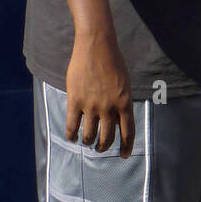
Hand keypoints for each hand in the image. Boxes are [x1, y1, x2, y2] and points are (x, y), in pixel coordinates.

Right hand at [65, 31, 135, 157]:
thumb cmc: (113, 62)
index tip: (124, 155)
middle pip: (107, 137)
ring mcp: (91, 106)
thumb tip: (118, 121)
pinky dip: (71, 135)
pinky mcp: (75, 101)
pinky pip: (72, 125)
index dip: (126, 146)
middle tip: (101, 148)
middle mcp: (109, 108)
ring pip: (90, 134)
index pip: (128, 132)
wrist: (96, 46)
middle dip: (104, 146)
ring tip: (88, 142)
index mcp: (125, 103)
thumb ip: (122, 102)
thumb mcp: (124, 84)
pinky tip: (72, 137)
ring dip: (89, 141)